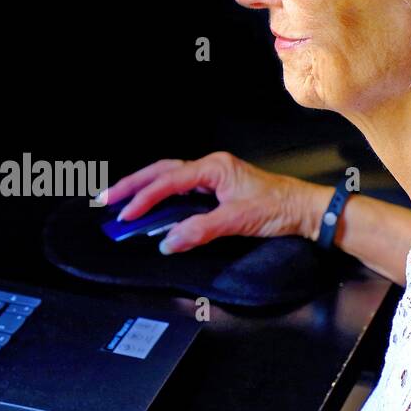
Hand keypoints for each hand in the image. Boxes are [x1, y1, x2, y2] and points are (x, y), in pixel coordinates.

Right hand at [102, 151, 308, 253]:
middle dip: (132, 184)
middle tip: (105, 198)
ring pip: (169, 177)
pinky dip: (161, 197)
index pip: (169, 181)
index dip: (145, 198)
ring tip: (119, 201)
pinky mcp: (216, 190)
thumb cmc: (278, 208)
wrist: (305, 210)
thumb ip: (200, 230)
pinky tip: (149, 208)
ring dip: (143, 188)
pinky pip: (180, 190)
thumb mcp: (238, 220)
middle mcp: (210, 168)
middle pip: (161, 171)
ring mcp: (213, 177)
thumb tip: (167, 242)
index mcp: (214, 168)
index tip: (126, 215)